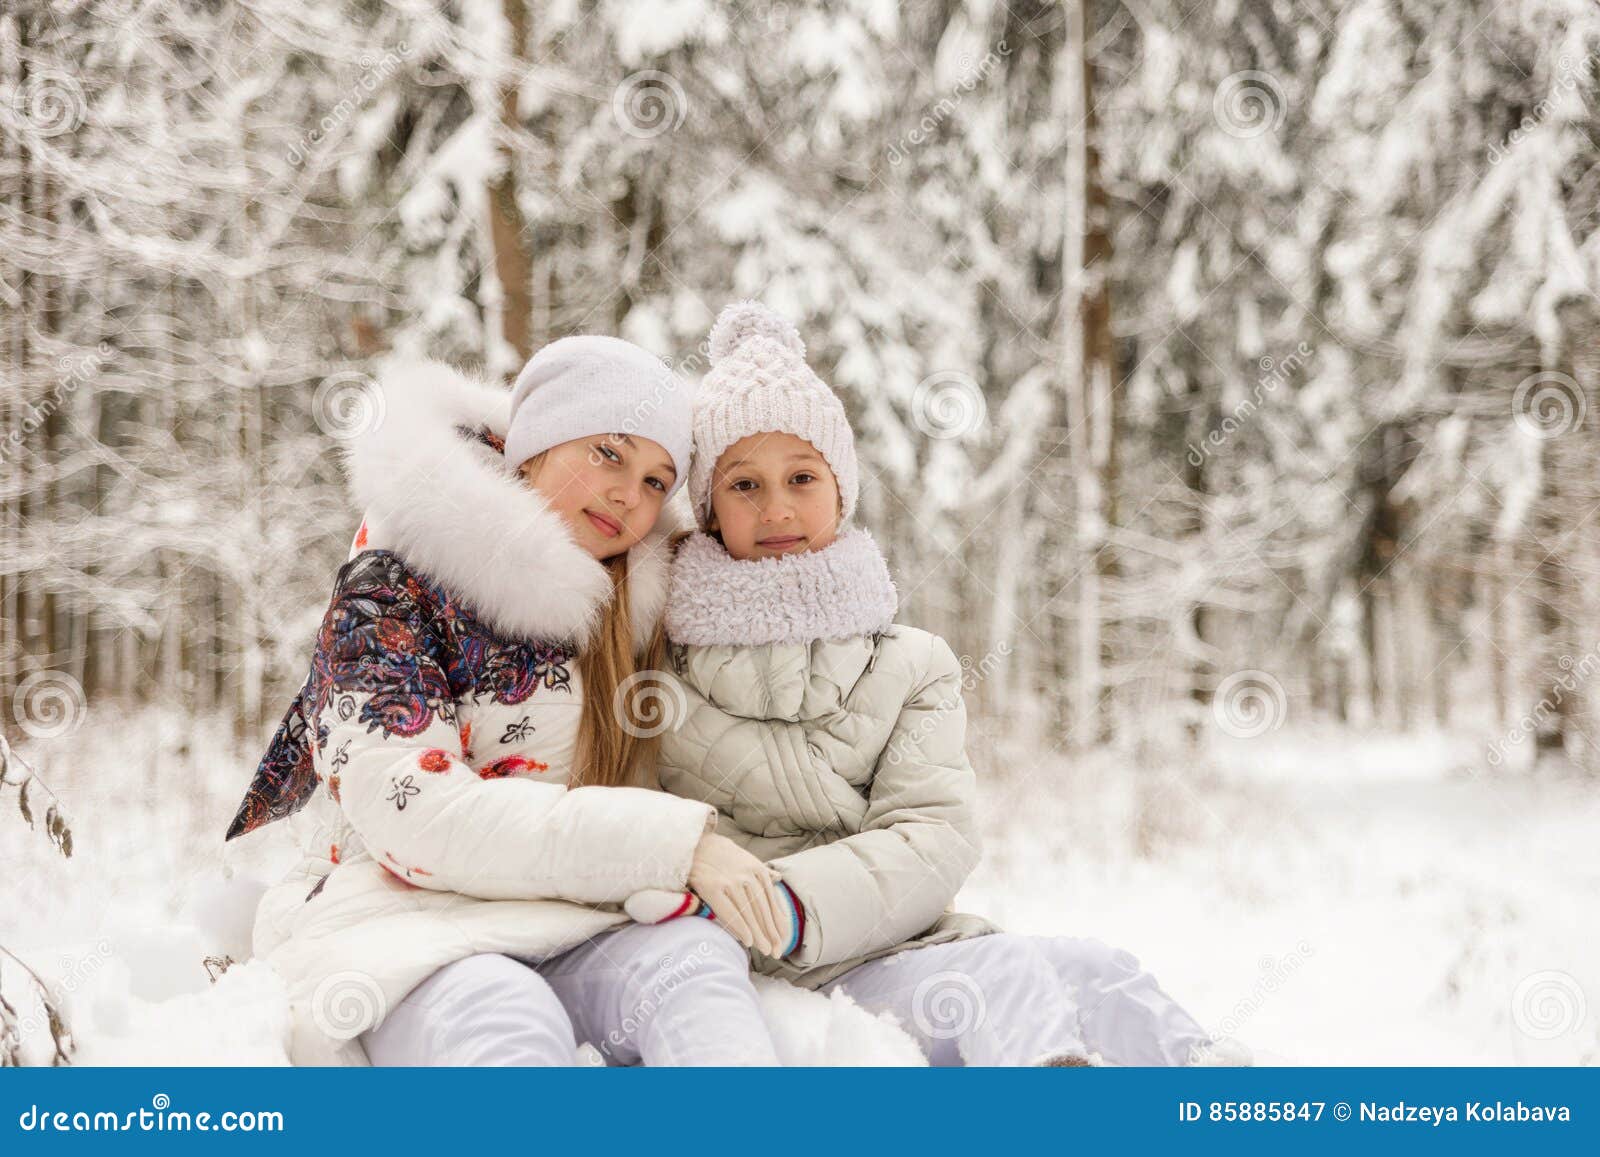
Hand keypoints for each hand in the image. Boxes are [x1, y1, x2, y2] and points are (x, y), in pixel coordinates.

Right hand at [686, 831, 788, 955]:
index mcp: (759, 871)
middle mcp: (747, 876)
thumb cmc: (722, 856)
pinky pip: (729, 912)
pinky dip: (740, 927)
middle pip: (762, 910)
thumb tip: (779, 877)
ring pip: (748, 913)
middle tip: (775, 952)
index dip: (778, 924)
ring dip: (758, 934)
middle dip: (770, 933)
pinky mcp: (712, 887)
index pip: (772, 903)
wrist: (696, 843)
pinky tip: (747, 940)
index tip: (782, 941)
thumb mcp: (746, 859)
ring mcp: (730, 882)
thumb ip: (763, 872)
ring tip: (764, 949)